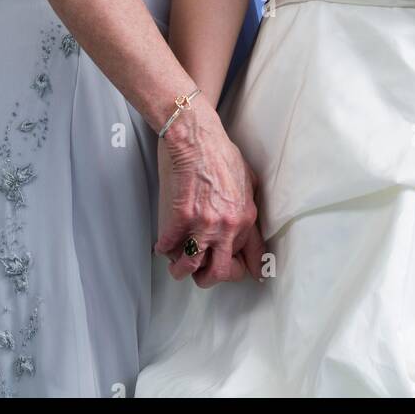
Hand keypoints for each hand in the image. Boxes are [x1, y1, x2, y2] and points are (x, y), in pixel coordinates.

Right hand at [154, 93, 265, 287]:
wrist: (196, 136)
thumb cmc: (220, 152)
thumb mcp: (249, 180)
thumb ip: (249, 207)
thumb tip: (248, 226)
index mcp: (246, 217)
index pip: (252, 258)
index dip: (244, 271)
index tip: (242, 275)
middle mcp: (227, 226)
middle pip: (220, 272)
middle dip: (209, 277)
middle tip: (202, 272)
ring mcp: (202, 224)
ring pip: (191, 267)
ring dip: (182, 269)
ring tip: (177, 264)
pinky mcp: (179, 217)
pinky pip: (169, 247)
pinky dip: (164, 249)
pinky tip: (162, 245)